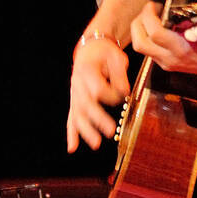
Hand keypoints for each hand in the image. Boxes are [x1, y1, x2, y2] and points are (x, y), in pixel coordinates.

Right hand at [67, 34, 130, 151]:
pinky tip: (73, 148)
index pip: (98, 89)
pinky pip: (72, 118)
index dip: (112, 94)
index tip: (124, 93)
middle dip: (98, 119)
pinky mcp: (75, 101)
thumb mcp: (116, 56)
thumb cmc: (105, 53)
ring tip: (96, 144)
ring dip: (86, 130)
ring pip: (78, 114)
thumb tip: (124, 92)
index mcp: (87, 70)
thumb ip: (120, 74)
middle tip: (111, 130)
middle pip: (86, 104)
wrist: (89, 49)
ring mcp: (75, 94)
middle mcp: (77, 83)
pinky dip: (72, 133)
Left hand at [130, 2, 196, 79]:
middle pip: (140, 42)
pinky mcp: (165, 64)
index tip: (155, 4)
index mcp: (182, 49)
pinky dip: (147, 35)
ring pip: (140, 46)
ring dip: (141, 29)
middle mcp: (171, 58)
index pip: (155, 33)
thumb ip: (194, 8)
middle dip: (139, 21)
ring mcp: (166, 63)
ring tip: (151, 17)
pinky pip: (148, 49)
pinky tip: (158, 26)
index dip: (149, 15)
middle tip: (149, 10)